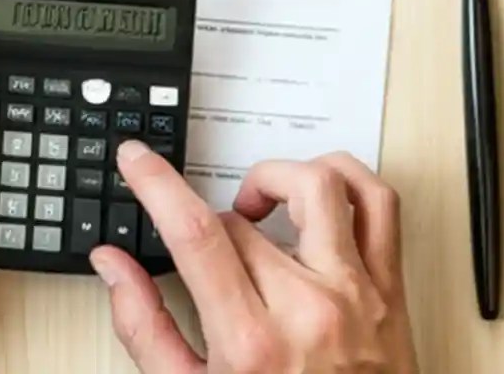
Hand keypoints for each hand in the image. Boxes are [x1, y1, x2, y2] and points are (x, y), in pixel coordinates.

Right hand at [90, 142, 417, 372]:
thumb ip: (144, 328)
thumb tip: (112, 265)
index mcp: (252, 343)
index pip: (197, 235)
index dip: (158, 184)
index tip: (138, 160)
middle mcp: (309, 310)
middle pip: (242, 220)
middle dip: (208, 223)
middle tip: (206, 250)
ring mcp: (357, 294)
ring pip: (319, 186)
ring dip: (276, 180)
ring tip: (259, 205)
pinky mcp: (390, 289)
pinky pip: (379, 203)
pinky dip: (347, 180)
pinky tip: (320, 195)